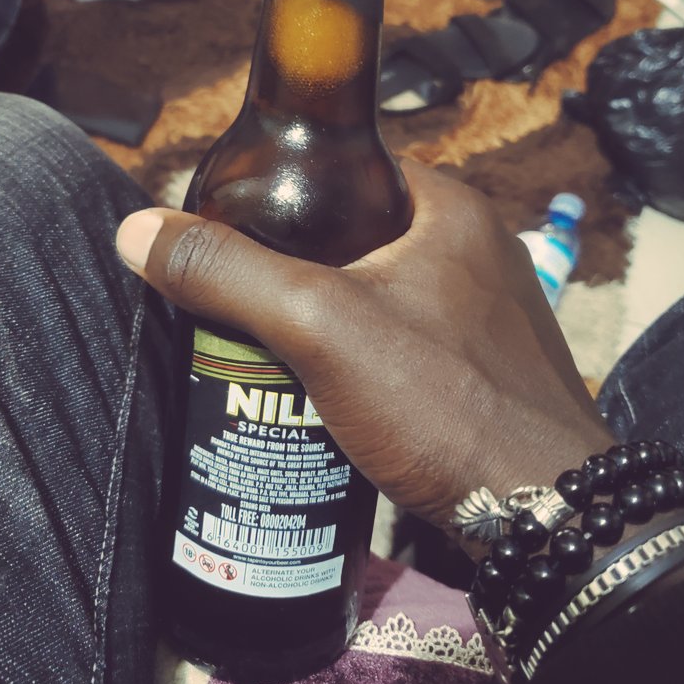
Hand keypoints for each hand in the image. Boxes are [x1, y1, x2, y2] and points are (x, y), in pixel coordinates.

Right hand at [116, 161, 612, 530]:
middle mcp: (477, 248)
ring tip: (261, 343)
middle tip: (234, 298)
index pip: (347, 166)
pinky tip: (319, 386)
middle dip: (293, 264)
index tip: (229, 226)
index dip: (283, 188)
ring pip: (377, 292)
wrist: (546, 517)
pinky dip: (359, 353)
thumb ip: (230, 273)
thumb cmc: (442, 403)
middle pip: (355, 235)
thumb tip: (136, 229)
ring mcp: (485, 311)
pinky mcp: (482, 366)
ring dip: (323, 315)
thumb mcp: (323, 326)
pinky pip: (402, 339)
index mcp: (450, 208)